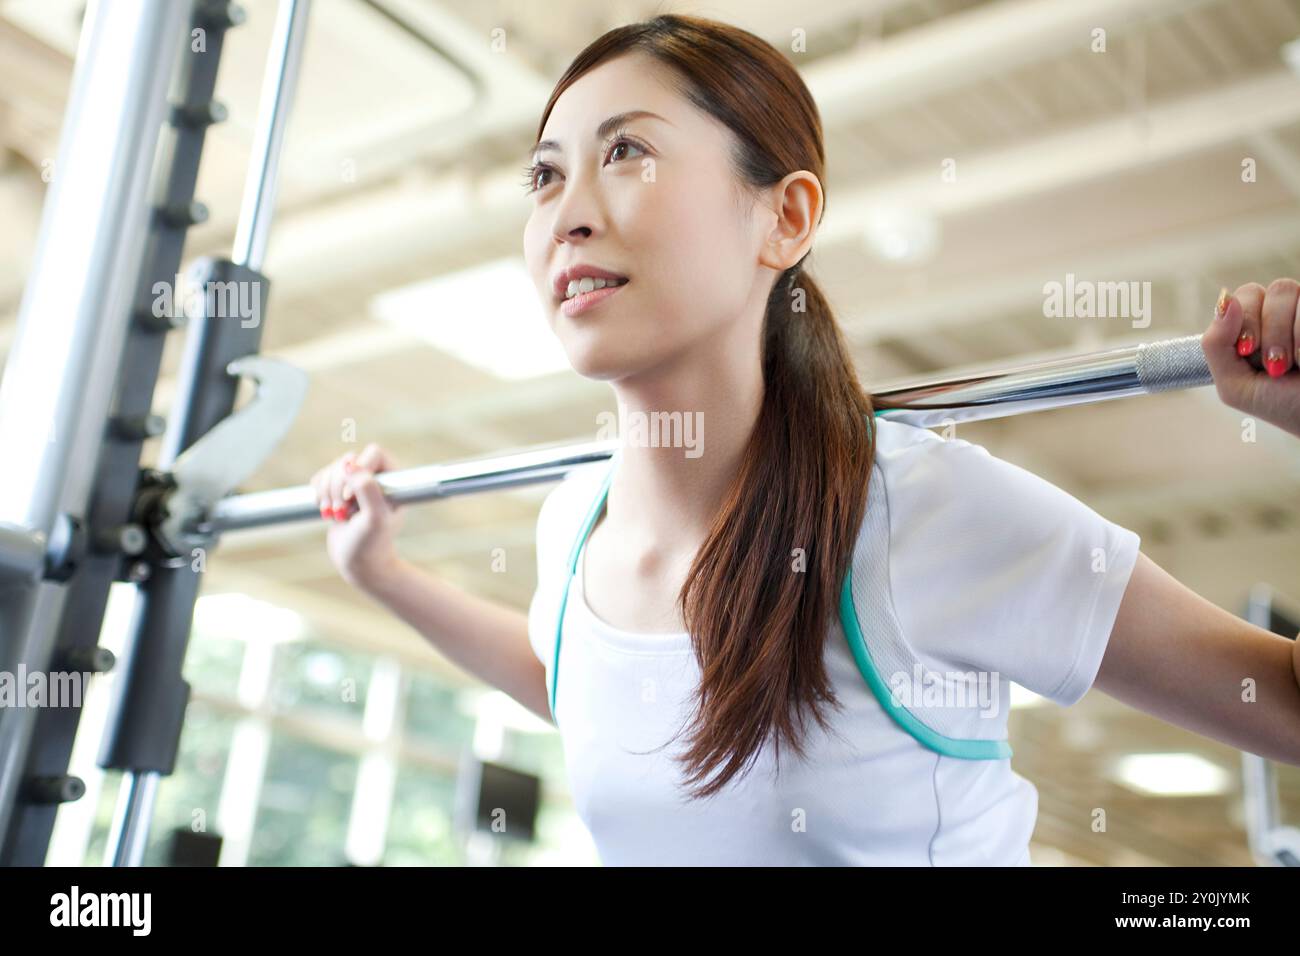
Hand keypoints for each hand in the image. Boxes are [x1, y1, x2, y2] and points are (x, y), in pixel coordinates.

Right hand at [310, 443, 405, 586]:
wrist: (359, 565)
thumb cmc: (372, 545)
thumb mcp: (374, 519)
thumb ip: (368, 490)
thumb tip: (351, 464)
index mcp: (394, 480)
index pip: (373, 453)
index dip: (358, 470)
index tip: (351, 499)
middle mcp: (377, 478)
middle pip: (347, 459)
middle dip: (338, 486)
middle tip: (341, 512)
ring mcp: (356, 484)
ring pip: (333, 469)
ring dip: (327, 492)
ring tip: (333, 514)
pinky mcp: (338, 492)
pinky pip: (321, 478)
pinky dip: (318, 493)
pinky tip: (325, 510)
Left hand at [1201, 279, 1299, 439]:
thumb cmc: (1280, 404)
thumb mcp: (1234, 384)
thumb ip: (1216, 344)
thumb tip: (1225, 299)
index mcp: (1257, 325)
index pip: (1244, 296)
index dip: (1245, 320)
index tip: (1247, 351)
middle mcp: (1285, 312)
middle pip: (1267, 290)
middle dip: (1268, 330)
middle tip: (1275, 363)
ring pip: (1288, 290)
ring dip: (1287, 336)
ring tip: (1295, 364)